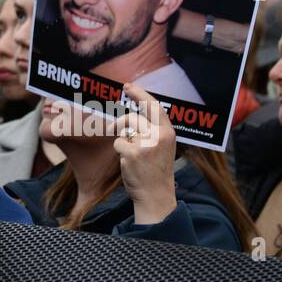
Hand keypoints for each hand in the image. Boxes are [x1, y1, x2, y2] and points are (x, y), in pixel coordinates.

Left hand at [111, 84, 177, 224]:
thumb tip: (135, 115)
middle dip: (121, 120)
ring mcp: (146, 143)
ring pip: (124, 131)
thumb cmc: (157, 170)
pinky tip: (130, 163)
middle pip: (134, 116)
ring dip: (123, 141)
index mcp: (168, 132)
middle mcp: (159, 135)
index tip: (129, 86)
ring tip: (131, 155)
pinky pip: (118, 143)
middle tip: (113, 125)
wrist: (156, 195)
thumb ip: (153, 130)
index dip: (140, 94)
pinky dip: (120, 151)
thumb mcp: (163, 146)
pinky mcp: (133, 152)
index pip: (154, 107)